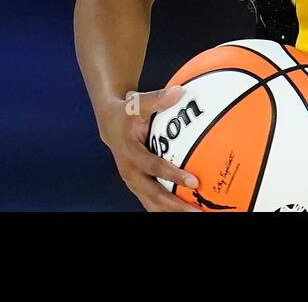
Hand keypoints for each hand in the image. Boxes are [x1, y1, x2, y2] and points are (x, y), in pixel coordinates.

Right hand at [97, 85, 201, 211]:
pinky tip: (187, 211)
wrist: (109, 124)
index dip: (173, 175)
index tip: (194, 181)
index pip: (153, 167)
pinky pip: (153, 202)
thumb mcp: (137, 103)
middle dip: (175, 205)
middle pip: (153, 195)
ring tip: (196, 215)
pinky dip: (168, 209)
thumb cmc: (126, 112)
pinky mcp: (138, 186)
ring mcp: (134, 182)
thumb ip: (157, 98)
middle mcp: (130, 172)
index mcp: (130, 154)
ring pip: (153, 204)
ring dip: (173, 212)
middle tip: (197, 211)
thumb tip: (179, 92)